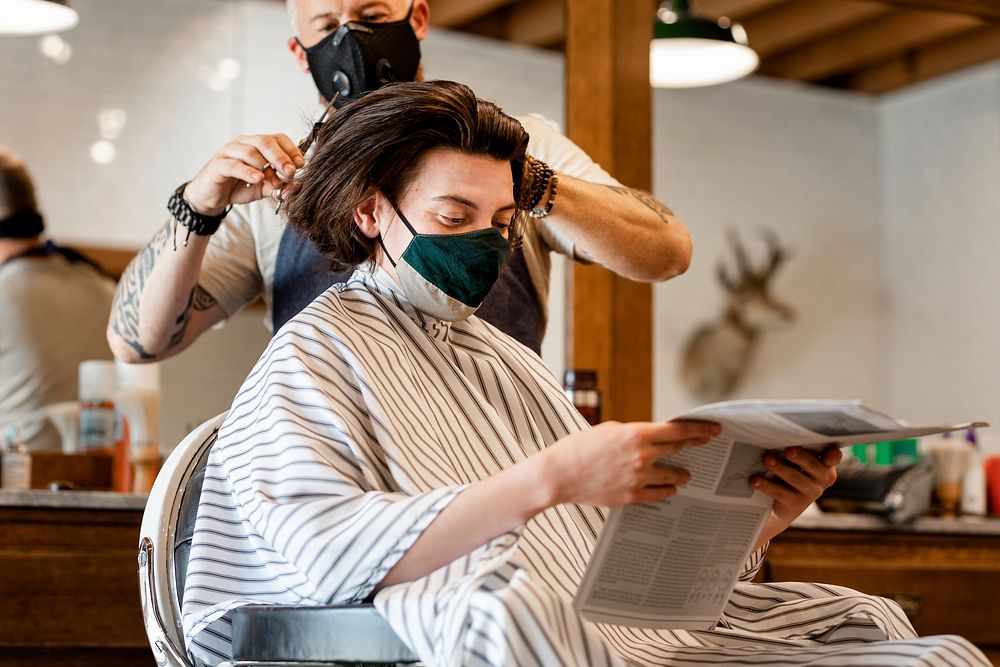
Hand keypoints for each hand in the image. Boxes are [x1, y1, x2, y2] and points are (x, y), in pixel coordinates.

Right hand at [183, 134, 304, 215]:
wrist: (212, 196)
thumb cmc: (238, 186)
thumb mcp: (263, 188)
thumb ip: (277, 187)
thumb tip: (293, 189)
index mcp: (257, 144)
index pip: (277, 138)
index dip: (291, 150)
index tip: (300, 165)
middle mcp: (243, 143)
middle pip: (265, 142)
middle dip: (281, 157)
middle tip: (291, 172)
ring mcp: (229, 151)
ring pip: (251, 152)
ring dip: (266, 167)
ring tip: (275, 181)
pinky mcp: (218, 164)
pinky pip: (234, 164)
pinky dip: (248, 171)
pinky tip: (258, 178)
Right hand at [539, 420, 719, 507]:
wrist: (558, 474)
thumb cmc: (578, 448)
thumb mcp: (609, 430)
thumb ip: (634, 433)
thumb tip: (652, 437)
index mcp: (636, 434)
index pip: (677, 430)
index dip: (699, 428)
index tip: (713, 429)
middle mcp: (642, 456)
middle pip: (679, 450)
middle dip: (695, 445)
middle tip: (705, 443)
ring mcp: (638, 478)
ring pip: (673, 475)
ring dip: (682, 473)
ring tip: (686, 474)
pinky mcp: (632, 496)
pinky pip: (660, 494)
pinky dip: (667, 490)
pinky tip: (671, 488)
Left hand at [753, 445, 840, 536]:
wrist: (780, 504)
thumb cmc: (789, 470)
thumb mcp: (795, 460)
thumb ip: (795, 449)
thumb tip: (777, 435)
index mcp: (825, 464)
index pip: (833, 458)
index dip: (833, 455)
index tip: (831, 451)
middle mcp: (822, 478)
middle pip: (812, 465)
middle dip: (800, 456)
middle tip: (788, 449)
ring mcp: (810, 492)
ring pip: (795, 478)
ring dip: (780, 468)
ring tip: (767, 459)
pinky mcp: (795, 503)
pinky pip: (780, 493)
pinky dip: (766, 485)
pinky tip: (755, 480)